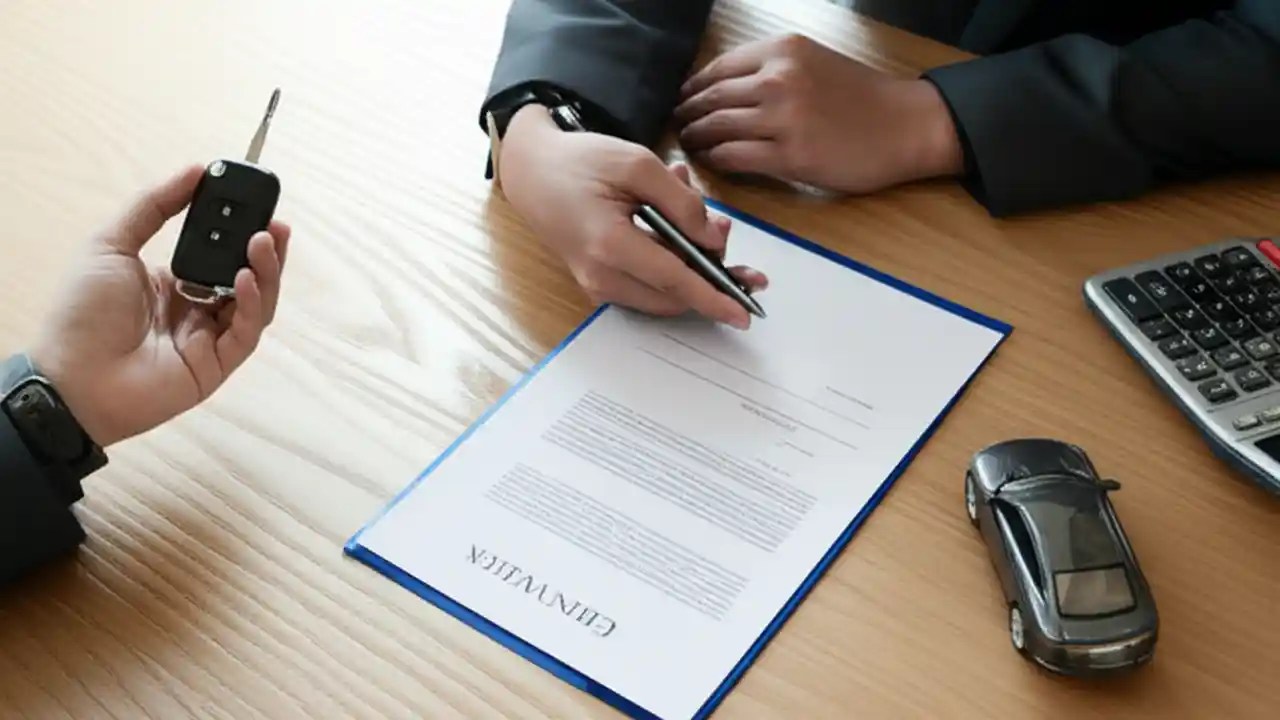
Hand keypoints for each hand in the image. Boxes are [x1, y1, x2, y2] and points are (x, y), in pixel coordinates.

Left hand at [30, 165, 290, 446]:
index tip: (256, 205)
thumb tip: (194, 170)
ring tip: (265, 242)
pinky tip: (247, 278)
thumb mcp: (112, 243)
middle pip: (247, 278)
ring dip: (266, 272)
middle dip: (266, 251)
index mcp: (174, 284)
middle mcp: (197, 311)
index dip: (241, 232)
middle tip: (276, 224)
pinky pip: (245, 333)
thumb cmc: (81, 313)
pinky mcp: (216, 366)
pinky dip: (252, 304)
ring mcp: (209, 340)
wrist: (70, 376)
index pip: (221, 254)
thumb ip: (154, 205)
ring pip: (255, 304)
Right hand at [497, 105, 766, 329]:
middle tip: (726, 231)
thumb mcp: (638, 164)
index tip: (744, 314)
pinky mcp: (598, 284)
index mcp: (610, 246)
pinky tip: (670, 224)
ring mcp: (597, 285)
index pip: (676, 281)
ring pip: (664, 294)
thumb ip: (682, 203)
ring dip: (689, 262)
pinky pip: (647, 286)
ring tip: (691, 213)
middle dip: (710, 271)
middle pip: (675, 294)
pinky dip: (669, 262)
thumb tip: (715, 240)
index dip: (715, 297)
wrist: (532, 172)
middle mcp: (602, 276)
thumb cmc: (582, 162)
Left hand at [674, 34, 962, 193]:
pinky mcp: (789, 155)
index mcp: (782, 50)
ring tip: (690, 143)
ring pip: (717, 127)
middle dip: (688, 114)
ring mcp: (782, 118)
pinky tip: (713, 161)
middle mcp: (778, 78)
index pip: (718, 68)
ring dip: (696, 137)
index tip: (684, 99)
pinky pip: (734, 156)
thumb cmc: (862, 97)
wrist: (905, 125)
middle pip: (711, 97)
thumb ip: (772, 68)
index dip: (693, 87)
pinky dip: (717, 159)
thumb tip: (725, 86)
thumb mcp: (813, 61)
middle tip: (678, 125)